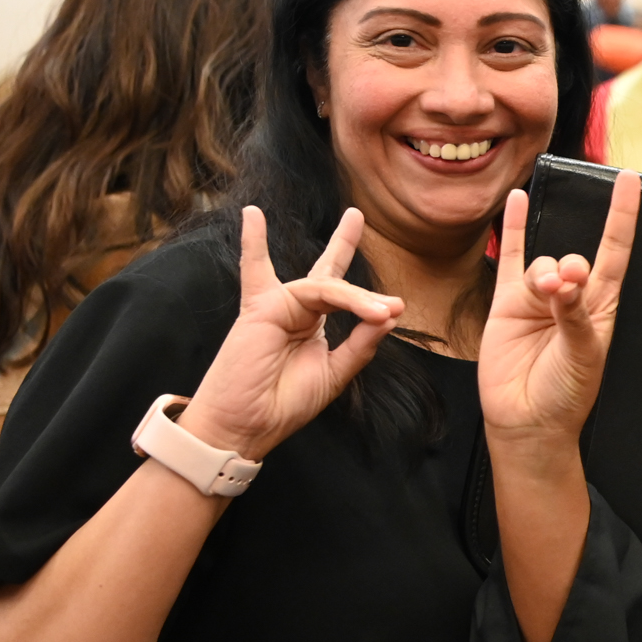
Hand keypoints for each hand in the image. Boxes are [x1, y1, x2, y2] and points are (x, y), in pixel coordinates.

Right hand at [181, 206, 403, 459]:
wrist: (246, 427)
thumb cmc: (284, 404)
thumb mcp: (336, 373)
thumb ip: (362, 342)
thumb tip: (391, 311)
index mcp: (312, 327)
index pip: (340, 297)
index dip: (367, 297)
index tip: (394, 307)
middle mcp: (297, 312)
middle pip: (327, 273)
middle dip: (342, 242)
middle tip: (355, 215)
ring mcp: (278, 307)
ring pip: (326, 287)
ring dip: (357, 298)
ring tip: (382, 310)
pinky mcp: (260, 309)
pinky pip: (259, 271)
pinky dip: (255, 243)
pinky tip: (252, 215)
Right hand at [476, 172, 640, 473]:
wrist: (527, 422)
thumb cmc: (566, 394)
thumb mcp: (582, 355)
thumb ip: (574, 315)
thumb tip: (566, 282)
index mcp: (602, 308)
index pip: (617, 252)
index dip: (624, 217)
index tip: (632, 182)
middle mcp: (574, 298)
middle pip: (579, 259)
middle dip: (574, 265)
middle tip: (569, 282)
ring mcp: (539, 299)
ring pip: (543, 263)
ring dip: (544, 272)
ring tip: (544, 293)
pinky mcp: (508, 304)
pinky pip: (510, 258)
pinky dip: (512, 229)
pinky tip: (516, 201)